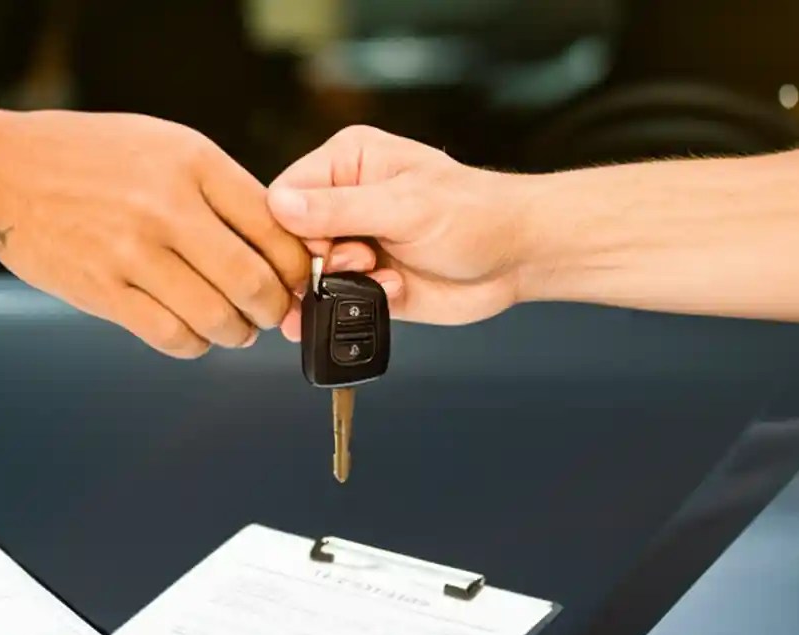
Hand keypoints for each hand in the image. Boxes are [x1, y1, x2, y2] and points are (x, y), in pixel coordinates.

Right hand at [0, 111, 309, 357]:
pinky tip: (193, 333)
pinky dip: (193, 344)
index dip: (297, 265)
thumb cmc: (84, 156)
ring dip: (237, 332)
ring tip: (235, 327)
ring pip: (217, 317)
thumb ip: (218, 186)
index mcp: (193, 162)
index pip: (275, 228)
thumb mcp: (162, 144)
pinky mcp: (102, 290)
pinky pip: (171, 335)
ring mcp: (133, 252)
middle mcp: (167, 206)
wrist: (0, 172)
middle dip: (275, 309)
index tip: (297, 279)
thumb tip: (274, 237)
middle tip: (272, 312)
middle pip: (254, 281)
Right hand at [266, 125, 529, 340]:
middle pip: (290, 241)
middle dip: (318, 263)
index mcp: (346, 162)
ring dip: (335, 289)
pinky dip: (350, 307)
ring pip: (308, 277)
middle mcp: (342, 201)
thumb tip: (281, 207)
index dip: (293, 229)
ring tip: (377, 278)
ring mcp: (353, 243)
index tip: (327, 247)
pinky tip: (389, 292)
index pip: (284, 195)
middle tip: (361, 263)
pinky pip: (332, 302)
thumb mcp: (406, 207)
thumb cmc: (476, 214)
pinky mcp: (365, 281)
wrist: (517, 258)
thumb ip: (341, 209)